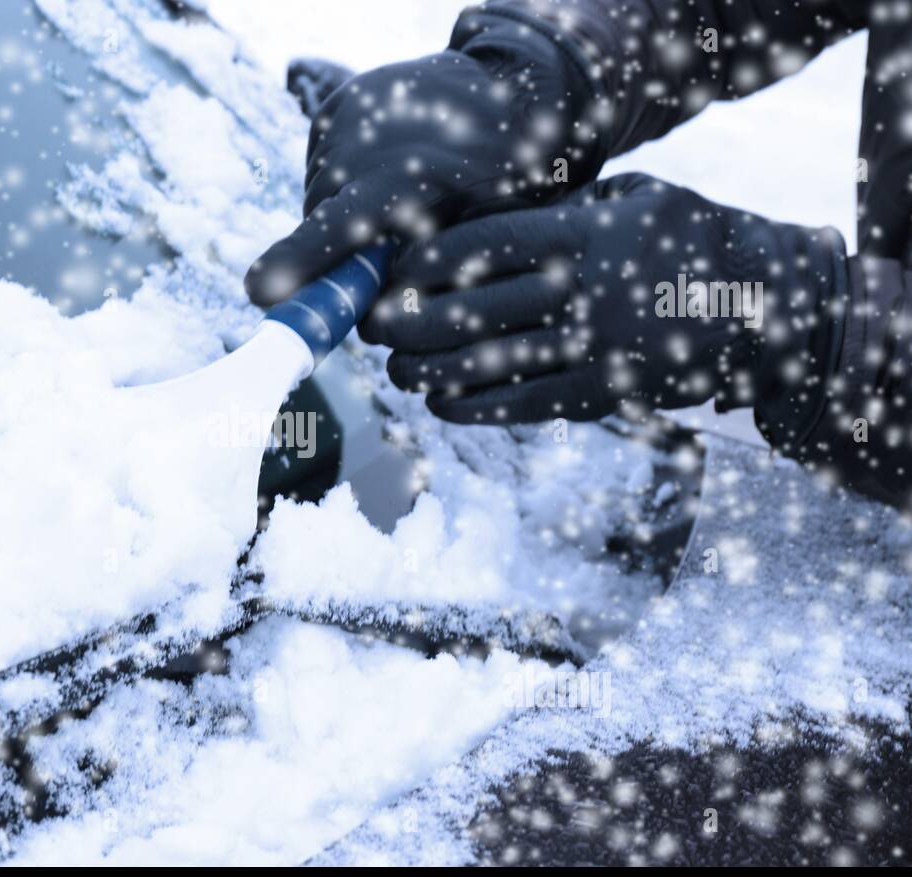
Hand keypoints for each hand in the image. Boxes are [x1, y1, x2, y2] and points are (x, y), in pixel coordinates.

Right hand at [245, 16, 602, 307]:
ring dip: (344, 217)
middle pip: (320, 226)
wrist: (507, 92)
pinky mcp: (333, 107)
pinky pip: (322, 169)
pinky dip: (344, 184)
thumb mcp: (478, 236)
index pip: (337, 229)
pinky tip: (384, 176)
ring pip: (319, 200)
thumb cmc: (504, 179)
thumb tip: (372, 328)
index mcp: (406, 179)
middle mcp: (362, 143)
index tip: (260, 291)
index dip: (299, 262)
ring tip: (395, 202)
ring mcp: (343, 119)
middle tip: (388, 252)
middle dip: (342, 253)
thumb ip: (424, 279)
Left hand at [361, 173, 847, 423]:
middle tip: (374, 328)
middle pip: (470, 310)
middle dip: (409, 322)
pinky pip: (522, 405)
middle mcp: (581, 292)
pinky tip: (441, 403)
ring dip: (430, 371)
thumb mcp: (635, 201)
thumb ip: (565, 212)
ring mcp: (592, 348)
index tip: (391, 273)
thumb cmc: (691, 243)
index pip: (481, 246)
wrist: (770, 309)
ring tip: (398, 370)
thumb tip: (482, 230)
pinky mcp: (602, 395)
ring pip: (488, 365)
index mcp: (583, 234)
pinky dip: (473, 407)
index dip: (423, 264)